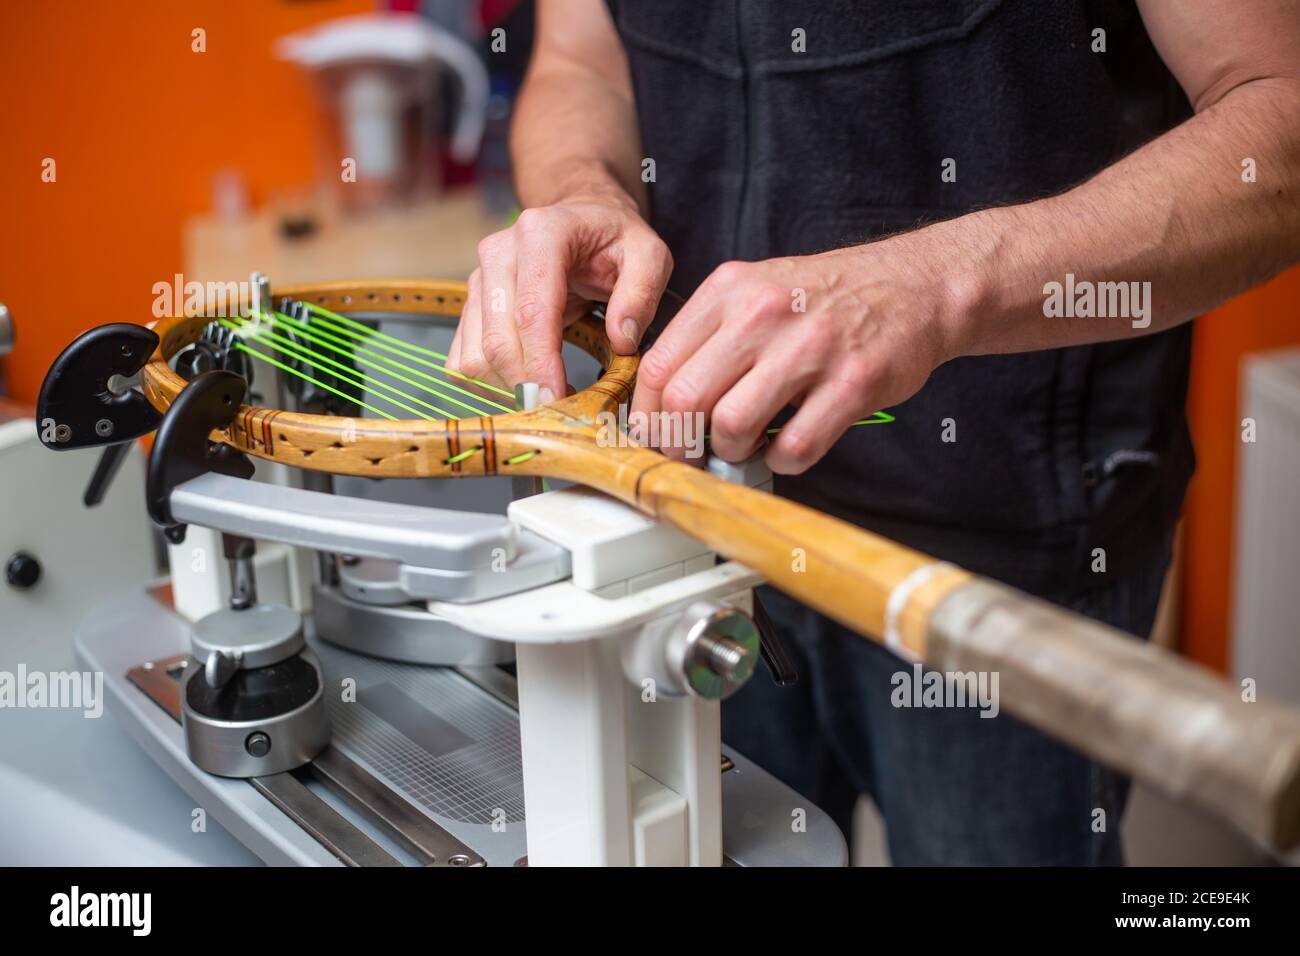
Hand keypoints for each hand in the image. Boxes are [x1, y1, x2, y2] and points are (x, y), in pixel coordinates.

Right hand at [448, 190, 672, 401]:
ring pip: (474, 355)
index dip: (541, 363)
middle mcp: (499, 254)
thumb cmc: (614, 238)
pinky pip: (464, 358)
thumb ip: (642, 292)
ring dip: (507, 390)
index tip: (558, 401)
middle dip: (526, 385)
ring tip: (549, 400)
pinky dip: (490, 384)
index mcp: (541, 235)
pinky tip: (526, 387)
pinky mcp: (472, 304)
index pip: (532, 312)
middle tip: (561, 412)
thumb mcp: (649, 254)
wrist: (582, 218)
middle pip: (497, 340)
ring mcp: (479, 279)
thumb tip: (623, 339)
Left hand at [630, 240, 963, 472]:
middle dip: (681, 444)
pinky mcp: (853, 382)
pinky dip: (783, 460)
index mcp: (729, 290)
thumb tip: (662, 403)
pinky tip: (788, 447)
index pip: (657, 365)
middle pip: (684, 400)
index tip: (656, 439)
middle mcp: (763, 313)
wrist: (914, 286)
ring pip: (732, 426)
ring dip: (732, 452)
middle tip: (694, 455)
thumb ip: (708, 337)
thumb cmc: (829, 298)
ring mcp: (810, 347)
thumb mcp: (756, 291)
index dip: (647, 417)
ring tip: (748, 446)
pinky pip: (794, 446)